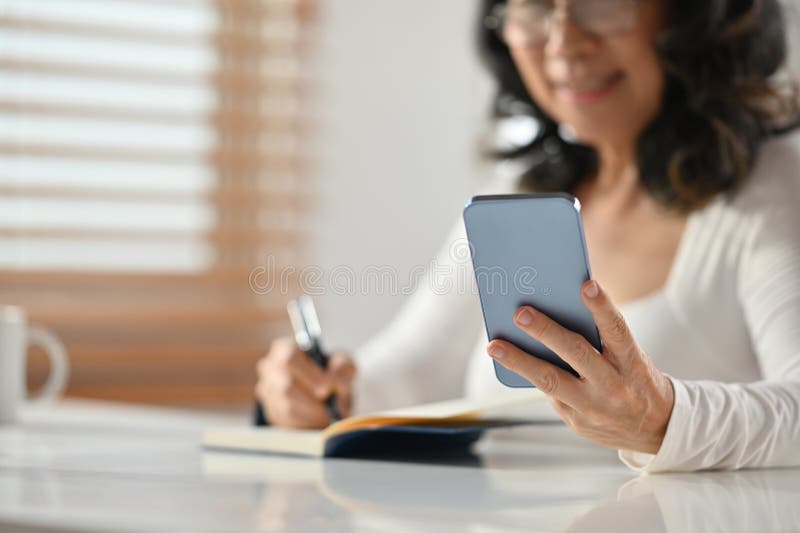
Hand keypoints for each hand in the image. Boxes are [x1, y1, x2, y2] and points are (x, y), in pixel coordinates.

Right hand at [255, 336, 356, 428]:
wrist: (325, 391)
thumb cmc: (331, 372)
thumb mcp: (343, 363)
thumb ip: (343, 369)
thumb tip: (335, 386)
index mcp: (285, 349)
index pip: (290, 358)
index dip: (310, 375)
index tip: (327, 390)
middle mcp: (270, 368)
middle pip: (286, 386)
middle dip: (311, 399)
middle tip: (330, 407)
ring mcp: (268, 392)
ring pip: (287, 406)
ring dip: (311, 413)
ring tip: (329, 414)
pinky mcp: (272, 412)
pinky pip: (287, 421)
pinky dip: (306, 422)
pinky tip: (319, 419)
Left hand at [486, 280, 673, 454]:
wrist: (656, 430)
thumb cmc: (634, 378)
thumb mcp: (630, 358)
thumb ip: (601, 340)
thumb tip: (555, 311)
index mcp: (632, 363)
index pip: (618, 331)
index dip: (602, 308)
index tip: (586, 285)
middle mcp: (614, 385)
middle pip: (577, 354)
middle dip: (546, 332)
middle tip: (520, 313)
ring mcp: (594, 407)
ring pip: (551, 381)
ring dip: (520, 361)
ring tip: (495, 346)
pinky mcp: (576, 422)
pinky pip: (548, 395)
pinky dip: (527, 375)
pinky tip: (508, 360)